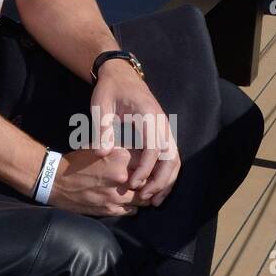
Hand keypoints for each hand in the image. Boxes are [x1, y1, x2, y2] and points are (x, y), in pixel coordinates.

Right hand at [47, 147, 140, 216]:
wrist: (54, 180)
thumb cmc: (76, 162)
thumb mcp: (98, 148)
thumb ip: (119, 151)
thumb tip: (140, 152)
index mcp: (119, 157)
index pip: (147, 161)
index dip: (148, 164)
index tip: (148, 165)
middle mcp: (121, 177)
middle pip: (148, 181)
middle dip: (147, 181)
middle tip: (145, 180)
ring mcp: (116, 196)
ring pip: (143, 199)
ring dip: (141, 196)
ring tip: (137, 192)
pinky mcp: (110, 210)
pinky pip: (131, 210)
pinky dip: (131, 206)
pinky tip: (125, 200)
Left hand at [91, 61, 180, 205]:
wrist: (120, 74)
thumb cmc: (109, 89)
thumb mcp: (100, 105)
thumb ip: (102, 129)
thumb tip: (101, 154)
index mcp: (149, 115)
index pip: (154, 148)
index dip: (145, 169)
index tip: (132, 183)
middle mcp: (162, 123)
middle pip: (171, 157)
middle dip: (160, 181)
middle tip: (143, 198)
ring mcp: (165, 129)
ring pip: (174, 160)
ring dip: (166, 181)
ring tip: (152, 200)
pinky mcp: (163, 134)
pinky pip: (170, 157)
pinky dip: (166, 174)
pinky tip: (155, 189)